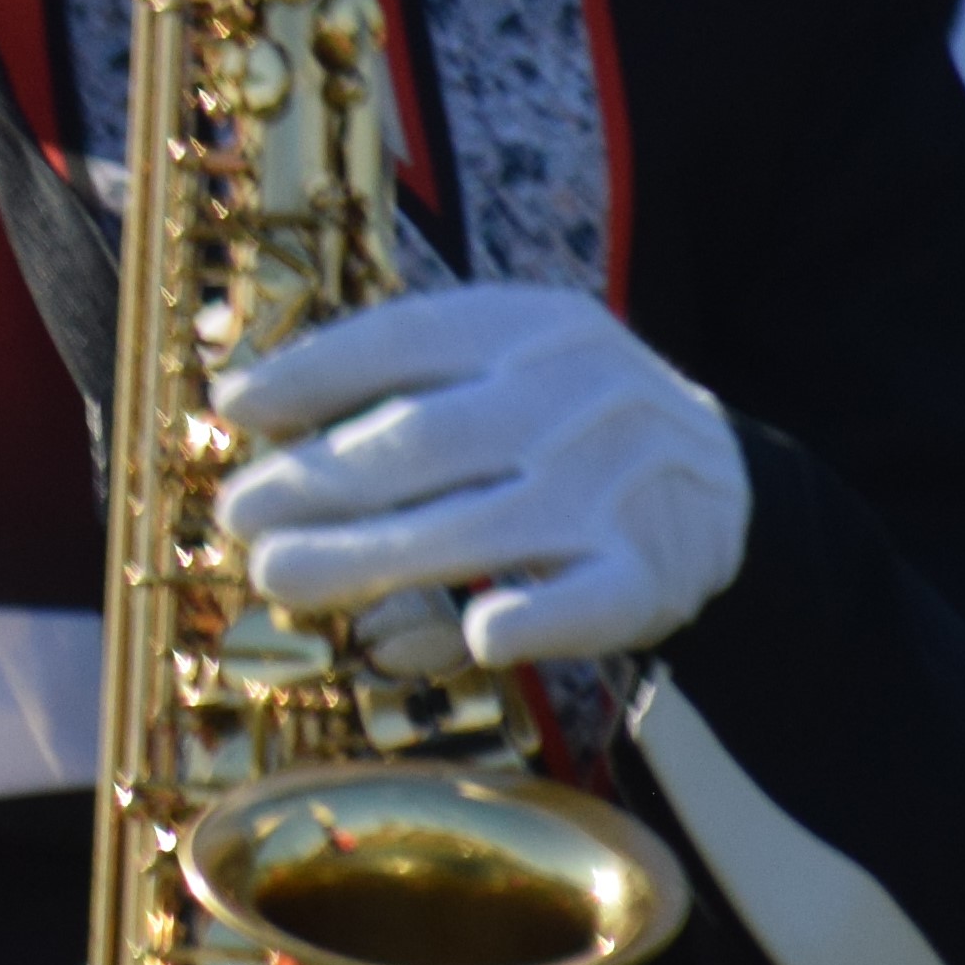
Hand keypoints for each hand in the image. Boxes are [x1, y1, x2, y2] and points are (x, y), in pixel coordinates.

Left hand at [208, 281, 751, 670]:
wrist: (729, 490)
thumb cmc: (569, 427)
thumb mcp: (503, 368)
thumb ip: (396, 383)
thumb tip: (250, 405)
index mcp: (533, 328)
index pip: (412, 338)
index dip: (316, 371)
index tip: (236, 406)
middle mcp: (578, 394)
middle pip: (431, 439)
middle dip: (323, 477)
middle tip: (240, 511)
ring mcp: (617, 486)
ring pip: (481, 526)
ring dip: (371, 555)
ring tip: (278, 572)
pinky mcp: (648, 574)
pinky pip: (586, 601)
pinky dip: (534, 617)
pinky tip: (477, 636)